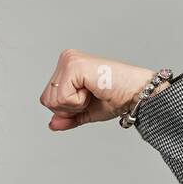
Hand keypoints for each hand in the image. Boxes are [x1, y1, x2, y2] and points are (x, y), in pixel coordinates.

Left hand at [39, 49, 156, 130]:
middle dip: (69, 108)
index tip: (89, 98)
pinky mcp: (74, 65)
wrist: (135, 94)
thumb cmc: (116, 97)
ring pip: (52, 100)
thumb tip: (51, 124)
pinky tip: (93, 89)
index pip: (48, 99)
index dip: (67, 110)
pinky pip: (63, 97)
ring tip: (93, 92)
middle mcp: (66, 59)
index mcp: (67, 67)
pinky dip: (79, 102)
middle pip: (47, 100)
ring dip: (75, 105)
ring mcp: (69, 60)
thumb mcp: (85, 112)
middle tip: (91, 96)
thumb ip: (67, 118)